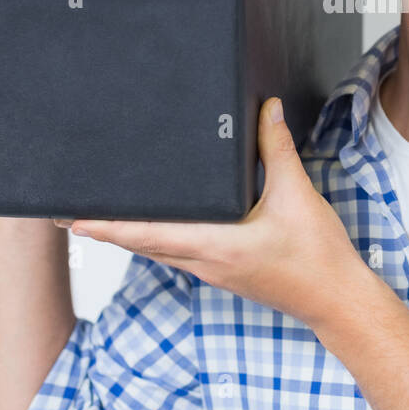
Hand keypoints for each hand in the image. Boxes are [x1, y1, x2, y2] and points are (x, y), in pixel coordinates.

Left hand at [57, 97, 369, 330]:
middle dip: (107, 228)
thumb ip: (277, 148)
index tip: (75, 218)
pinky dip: (155, 240)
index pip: (147, 233)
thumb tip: (267, 110)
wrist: (335, 299)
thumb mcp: (297, 195)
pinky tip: (156, 228)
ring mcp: (212, 271)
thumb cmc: (317, 256)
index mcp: (214, 245)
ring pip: (158, 251)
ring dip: (129, 235)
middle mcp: (204, 263)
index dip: (109, 225)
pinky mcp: (224, 272)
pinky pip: (177, 255)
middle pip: (142, 244)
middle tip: (73, 212)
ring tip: (102, 217)